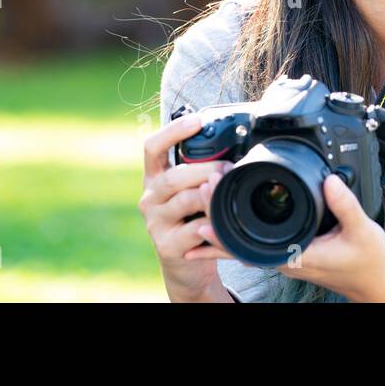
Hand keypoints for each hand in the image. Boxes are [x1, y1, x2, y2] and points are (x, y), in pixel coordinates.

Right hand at [139, 111, 235, 301]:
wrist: (186, 265)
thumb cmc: (194, 218)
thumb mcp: (192, 190)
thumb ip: (200, 169)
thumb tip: (234, 143)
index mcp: (155, 177)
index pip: (152, 148)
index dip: (173, 132)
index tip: (197, 120)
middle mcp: (150, 198)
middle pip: (173, 176)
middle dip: (205, 169)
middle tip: (229, 168)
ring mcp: (155, 223)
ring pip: (185, 201)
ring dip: (211, 194)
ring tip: (229, 191)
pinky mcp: (166, 245)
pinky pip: (194, 230)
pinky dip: (212, 222)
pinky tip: (222, 220)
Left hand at [197, 171, 384, 301]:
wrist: (372, 282)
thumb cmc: (367, 261)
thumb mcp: (361, 230)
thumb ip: (345, 205)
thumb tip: (329, 180)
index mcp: (295, 254)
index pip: (248, 242)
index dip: (224, 223)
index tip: (211, 197)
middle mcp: (283, 259)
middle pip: (237, 240)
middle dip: (216, 214)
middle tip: (201, 185)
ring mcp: (283, 258)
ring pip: (242, 241)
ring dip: (224, 220)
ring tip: (207, 195)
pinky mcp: (287, 253)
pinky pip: (253, 242)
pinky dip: (237, 228)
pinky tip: (226, 218)